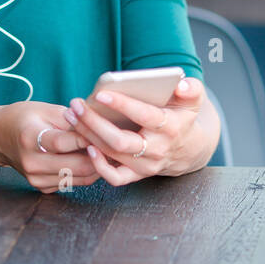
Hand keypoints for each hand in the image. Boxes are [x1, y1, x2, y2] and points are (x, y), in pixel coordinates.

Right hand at [0, 101, 101, 194]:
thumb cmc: (25, 118)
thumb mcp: (47, 109)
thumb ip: (73, 120)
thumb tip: (100, 128)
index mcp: (30, 139)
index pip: (65, 142)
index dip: (88, 137)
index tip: (106, 131)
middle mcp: (32, 163)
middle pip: (77, 165)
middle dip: (99, 155)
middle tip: (115, 143)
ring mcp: (36, 179)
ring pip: (80, 178)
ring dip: (97, 165)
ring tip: (108, 150)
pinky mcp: (42, 188)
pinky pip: (74, 183)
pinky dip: (87, 172)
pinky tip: (92, 159)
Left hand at [64, 76, 208, 186]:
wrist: (189, 150)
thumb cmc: (183, 118)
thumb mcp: (193, 100)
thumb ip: (191, 88)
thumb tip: (180, 85)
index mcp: (170, 127)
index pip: (144, 116)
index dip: (123, 105)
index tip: (100, 94)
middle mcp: (157, 150)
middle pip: (119, 140)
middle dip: (94, 123)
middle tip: (76, 105)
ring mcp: (146, 166)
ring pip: (112, 154)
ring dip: (88, 136)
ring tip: (71, 116)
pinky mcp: (137, 175)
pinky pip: (115, 178)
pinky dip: (99, 166)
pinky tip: (86, 146)